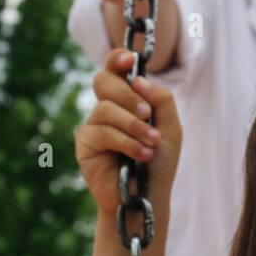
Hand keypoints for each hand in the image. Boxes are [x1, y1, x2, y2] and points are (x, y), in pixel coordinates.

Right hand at [76, 48, 182, 214]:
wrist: (148, 195)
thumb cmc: (159, 162)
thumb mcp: (170, 126)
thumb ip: (161, 99)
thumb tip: (137, 79)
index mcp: (126, 99)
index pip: (115, 70)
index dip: (117, 59)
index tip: (129, 60)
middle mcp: (107, 108)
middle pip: (103, 81)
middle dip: (127, 94)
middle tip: (147, 114)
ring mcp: (93, 125)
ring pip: (105, 108)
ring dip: (134, 126)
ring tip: (151, 143)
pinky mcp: (85, 145)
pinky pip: (101, 132)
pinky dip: (126, 142)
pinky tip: (141, 155)